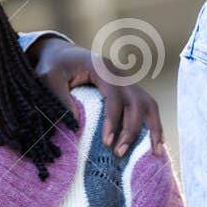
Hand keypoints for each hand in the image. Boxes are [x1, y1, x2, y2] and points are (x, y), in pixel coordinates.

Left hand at [31, 36, 165, 156]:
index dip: (113, 121)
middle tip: (119, 153)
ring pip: (148, 104)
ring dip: (154, 128)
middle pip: (137, 102)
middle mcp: (119, 74)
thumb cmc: (53, 66)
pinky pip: (146, 107)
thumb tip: (77, 126)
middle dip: (131, 130)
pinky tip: (156, 143)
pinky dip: (153, 124)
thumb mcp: (49, 77)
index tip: (107, 143)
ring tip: (156, 152)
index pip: (115, 97)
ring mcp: (126, 82)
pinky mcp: (127, 90)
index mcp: (102, 68)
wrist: (61, 54)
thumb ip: (60, 98)